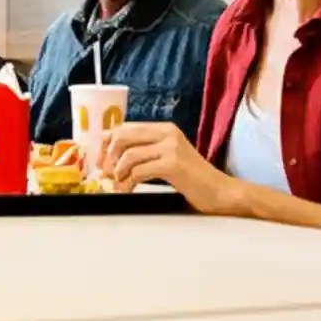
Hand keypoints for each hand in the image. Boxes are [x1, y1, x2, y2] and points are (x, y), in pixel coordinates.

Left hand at [100, 122, 241, 212]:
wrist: (221, 192)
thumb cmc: (193, 179)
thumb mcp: (167, 158)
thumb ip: (145, 152)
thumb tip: (110, 156)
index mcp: (164, 128)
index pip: (125, 127)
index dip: (107, 143)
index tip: (100, 161)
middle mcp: (167, 133)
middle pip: (122, 137)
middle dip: (108, 156)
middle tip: (105, 174)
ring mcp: (171, 147)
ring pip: (128, 154)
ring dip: (117, 172)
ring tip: (117, 184)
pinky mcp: (173, 164)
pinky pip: (138, 171)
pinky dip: (127, 182)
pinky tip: (126, 190)